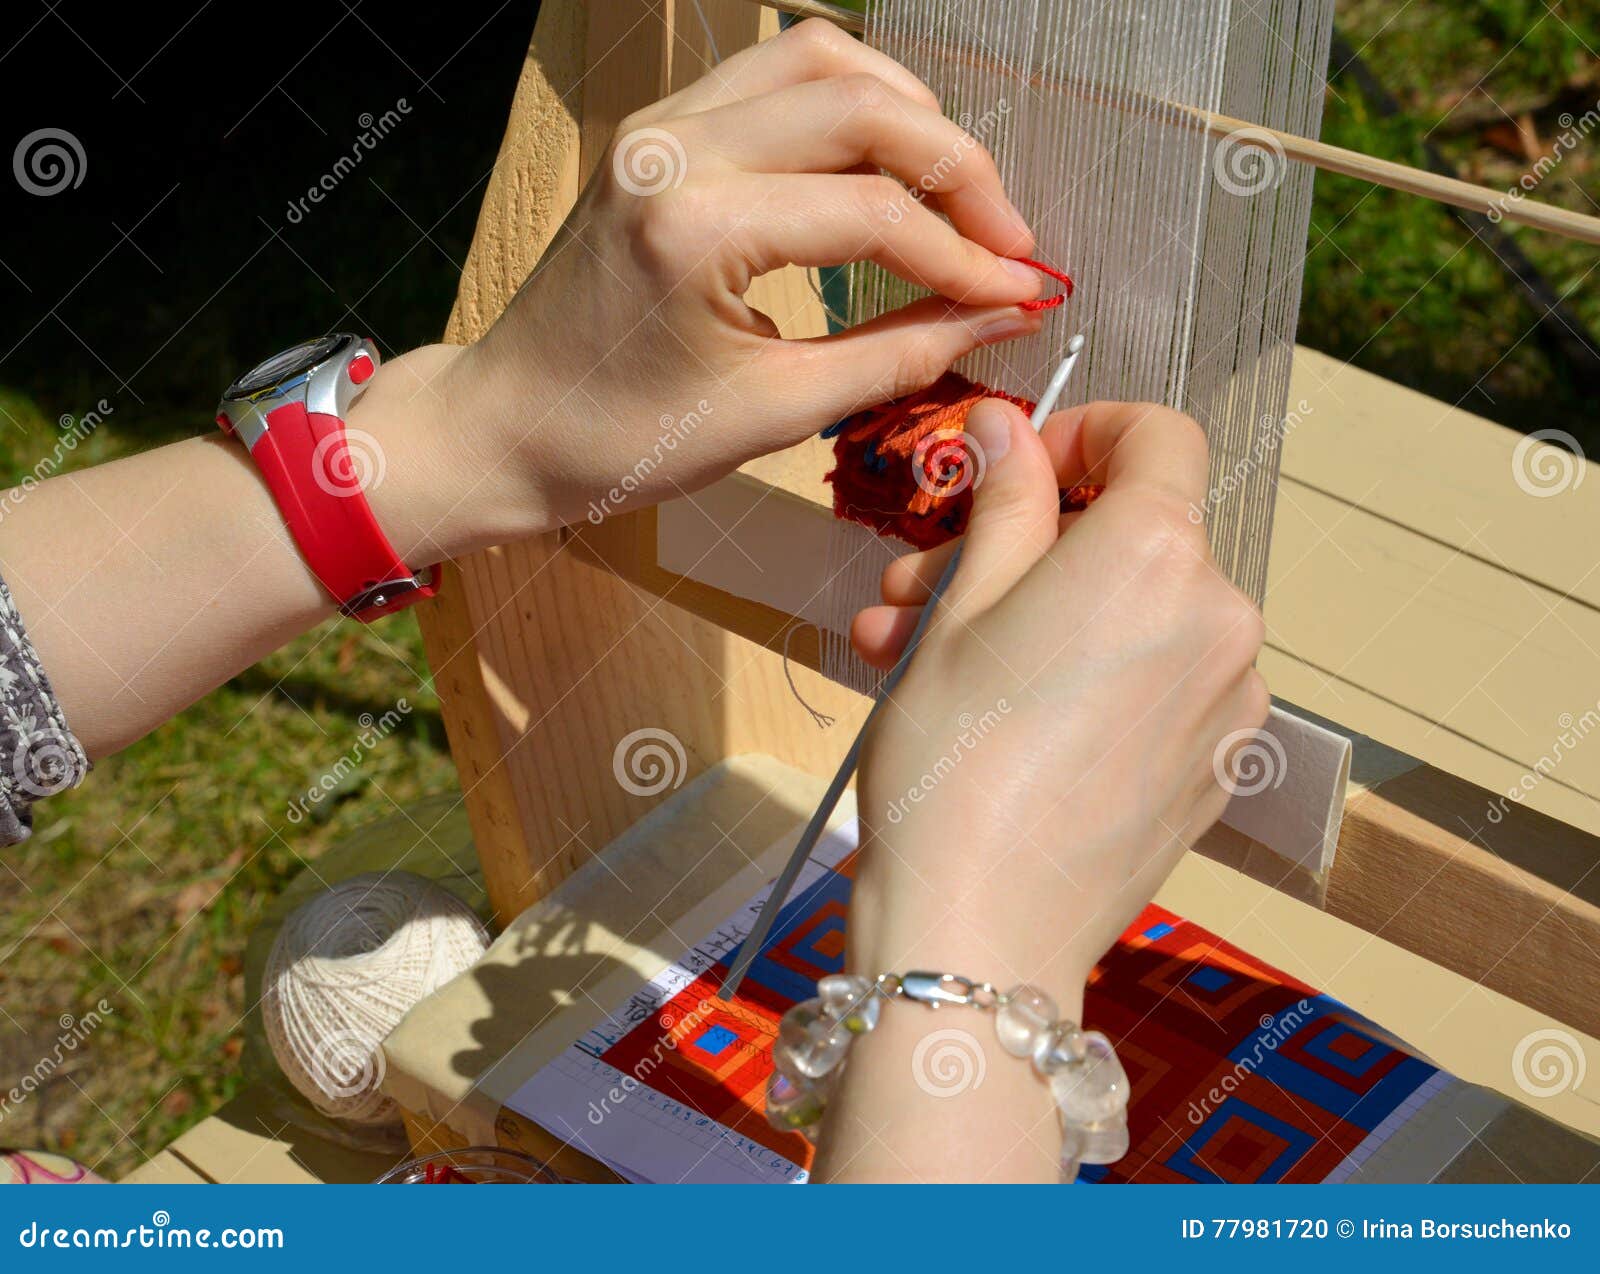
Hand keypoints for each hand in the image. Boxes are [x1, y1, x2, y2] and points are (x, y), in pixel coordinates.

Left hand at [436, 18, 1045, 532]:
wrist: (508, 425)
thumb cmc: (618, 441)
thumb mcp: (771, 414)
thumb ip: (898, 355)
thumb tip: (998, 316)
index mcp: (694, 228)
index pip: (872, 213)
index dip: (965, 254)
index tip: (1022, 291)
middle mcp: (674, 150)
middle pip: (860, 105)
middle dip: (956, 167)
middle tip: (1009, 237)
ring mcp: (660, 127)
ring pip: (819, 61)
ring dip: (907, 112)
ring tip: (958, 190)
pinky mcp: (658, 131)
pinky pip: (772, 76)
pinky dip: (846, 104)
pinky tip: (886, 157)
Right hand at [847, 398, 1269, 996]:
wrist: (981, 932)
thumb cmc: (954, 766)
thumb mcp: (959, 610)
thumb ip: (1003, 503)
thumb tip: (1007, 428)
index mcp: (1159, 556)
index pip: (1160, 437)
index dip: (1083, 432)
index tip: (1015, 468)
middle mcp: (1220, 620)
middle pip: (1128, 536)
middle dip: (1018, 547)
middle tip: (917, 584)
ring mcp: (1228, 702)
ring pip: (1128, 616)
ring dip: (1030, 617)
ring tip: (918, 660)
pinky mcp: (1214, 768)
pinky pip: (1149, 685)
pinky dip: (1078, 676)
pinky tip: (989, 713)